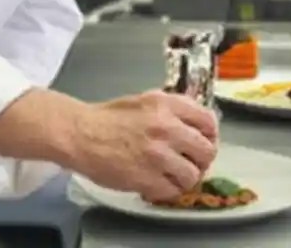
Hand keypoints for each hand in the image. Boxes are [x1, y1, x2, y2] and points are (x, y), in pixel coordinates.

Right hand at [67, 90, 218, 201]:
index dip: (210, 135)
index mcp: (168, 106)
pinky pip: (172, 191)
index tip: (204, 142)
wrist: (80, 134)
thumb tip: (198, 121)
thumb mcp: (147, 100)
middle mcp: (167, 128)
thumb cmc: (109, 118)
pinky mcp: (145, 178)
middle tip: (192, 162)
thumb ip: (175, 108)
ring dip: (185, 178)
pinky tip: (158, 184)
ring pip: (193, 174)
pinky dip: (168, 190)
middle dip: (202, 159)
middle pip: (207, 151)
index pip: (209, 122)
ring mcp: (157, 155)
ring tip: (174, 175)